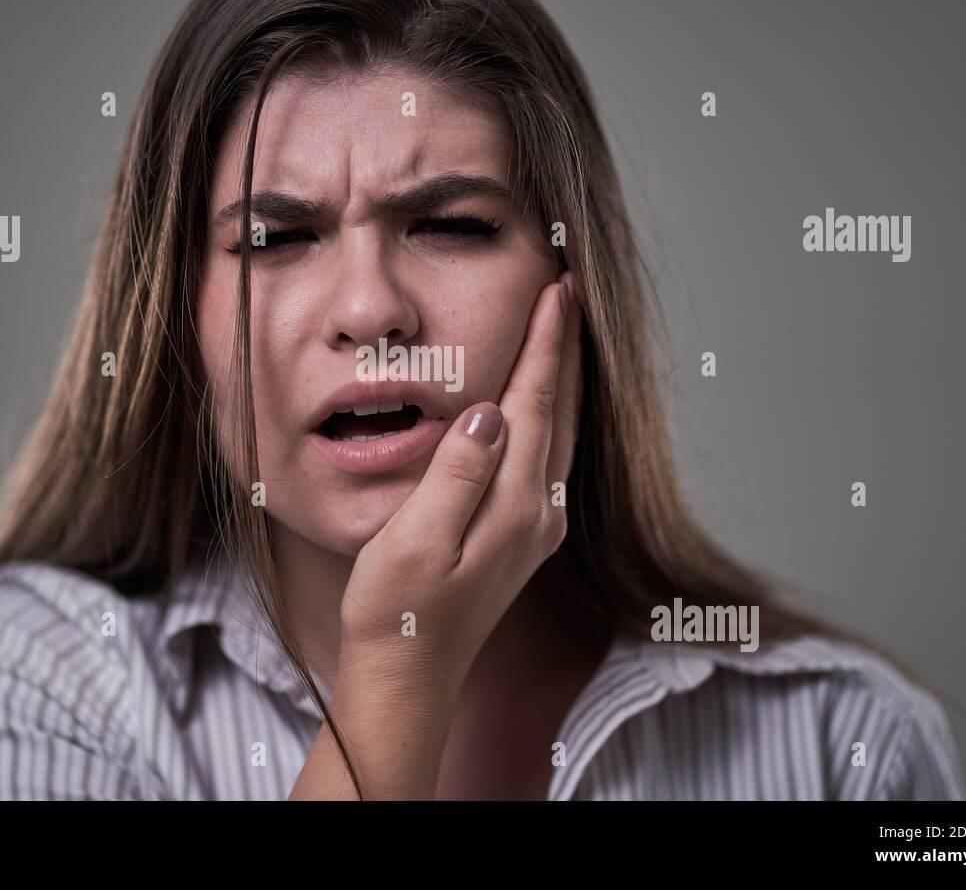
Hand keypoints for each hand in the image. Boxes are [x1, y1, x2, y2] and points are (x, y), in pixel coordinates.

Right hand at [337, 271, 582, 697]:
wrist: (408, 677)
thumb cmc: (398, 611)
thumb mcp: (417, 541)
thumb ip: (457, 474)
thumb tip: (490, 412)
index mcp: (514, 506)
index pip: (535, 403)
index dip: (546, 343)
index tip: (557, 289)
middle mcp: (538, 514)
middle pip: (561, 412)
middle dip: (565, 348)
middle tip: (567, 289)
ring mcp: (535, 528)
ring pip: (561, 434)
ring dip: (562, 378)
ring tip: (559, 330)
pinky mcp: (521, 538)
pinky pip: (549, 457)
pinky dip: (550, 414)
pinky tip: (540, 403)